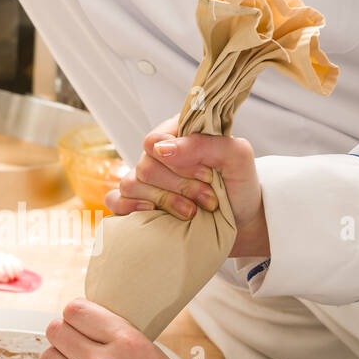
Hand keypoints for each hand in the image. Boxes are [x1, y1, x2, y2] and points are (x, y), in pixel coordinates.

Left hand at [41, 299, 203, 358]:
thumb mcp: (149, 348)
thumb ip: (114, 335)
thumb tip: (82, 325)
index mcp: (127, 340)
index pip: (76, 311)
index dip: (74, 314)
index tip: (78, 321)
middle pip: (57, 332)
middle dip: (62, 333)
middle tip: (72, 341)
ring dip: (56, 357)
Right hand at [106, 117, 269, 258]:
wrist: (243, 223)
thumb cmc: (240, 186)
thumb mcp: (238, 157)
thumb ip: (206, 144)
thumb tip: (163, 149)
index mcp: (179, 134)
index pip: (156, 139)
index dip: (178, 160)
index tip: (207, 174)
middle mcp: (158, 155)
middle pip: (145, 166)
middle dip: (180, 187)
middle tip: (209, 199)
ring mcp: (146, 181)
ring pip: (131, 184)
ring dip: (165, 201)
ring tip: (192, 213)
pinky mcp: (138, 205)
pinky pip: (115, 201)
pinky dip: (129, 208)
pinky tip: (152, 213)